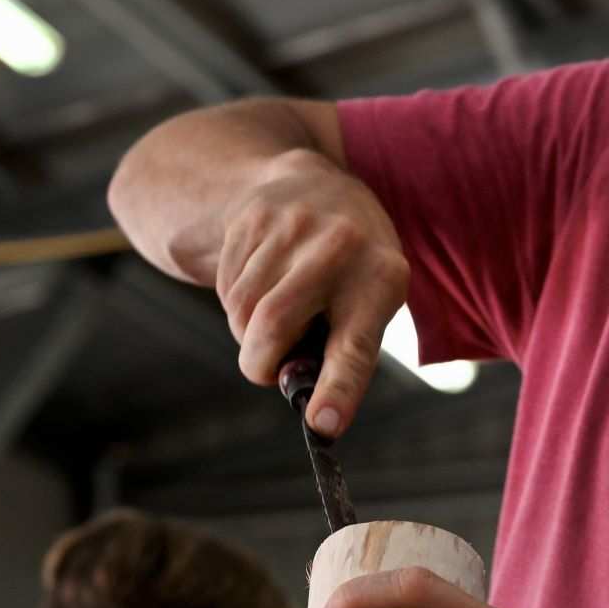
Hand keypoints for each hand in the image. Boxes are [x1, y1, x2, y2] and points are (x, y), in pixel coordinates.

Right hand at [215, 149, 407, 434]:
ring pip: (242, 311)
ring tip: (273, 315)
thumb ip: (344, 348)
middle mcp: (339, 247)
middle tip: (266, 370)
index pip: (356, 345)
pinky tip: (259, 282)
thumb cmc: (350, 267)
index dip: (338, 389)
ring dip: (247, 332)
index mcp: (382, 276)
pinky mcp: (252, 218)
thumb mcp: (369, 298)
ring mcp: (292, 227)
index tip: (323, 425)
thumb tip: (309, 400)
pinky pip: (227, 287)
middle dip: (259, 363)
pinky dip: (236, 304)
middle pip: (273, 325)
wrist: (314, 182)